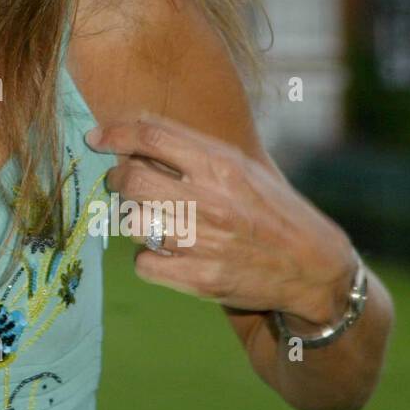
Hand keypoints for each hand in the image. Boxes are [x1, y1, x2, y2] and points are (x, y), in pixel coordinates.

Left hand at [85, 113, 357, 325]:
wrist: (313, 268)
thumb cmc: (269, 210)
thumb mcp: (241, 166)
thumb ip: (191, 148)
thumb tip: (133, 130)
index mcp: (220, 164)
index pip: (151, 136)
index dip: (115, 134)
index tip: (95, 139)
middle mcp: (209, 200)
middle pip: (130, 180)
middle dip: (117, 180)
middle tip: (123, 185)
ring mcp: (203, 241)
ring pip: (130, 222)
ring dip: (132, 220)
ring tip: (153, 220)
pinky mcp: (200, 279)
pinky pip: (142, 263)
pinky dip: (147, 258)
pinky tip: (167, 253)